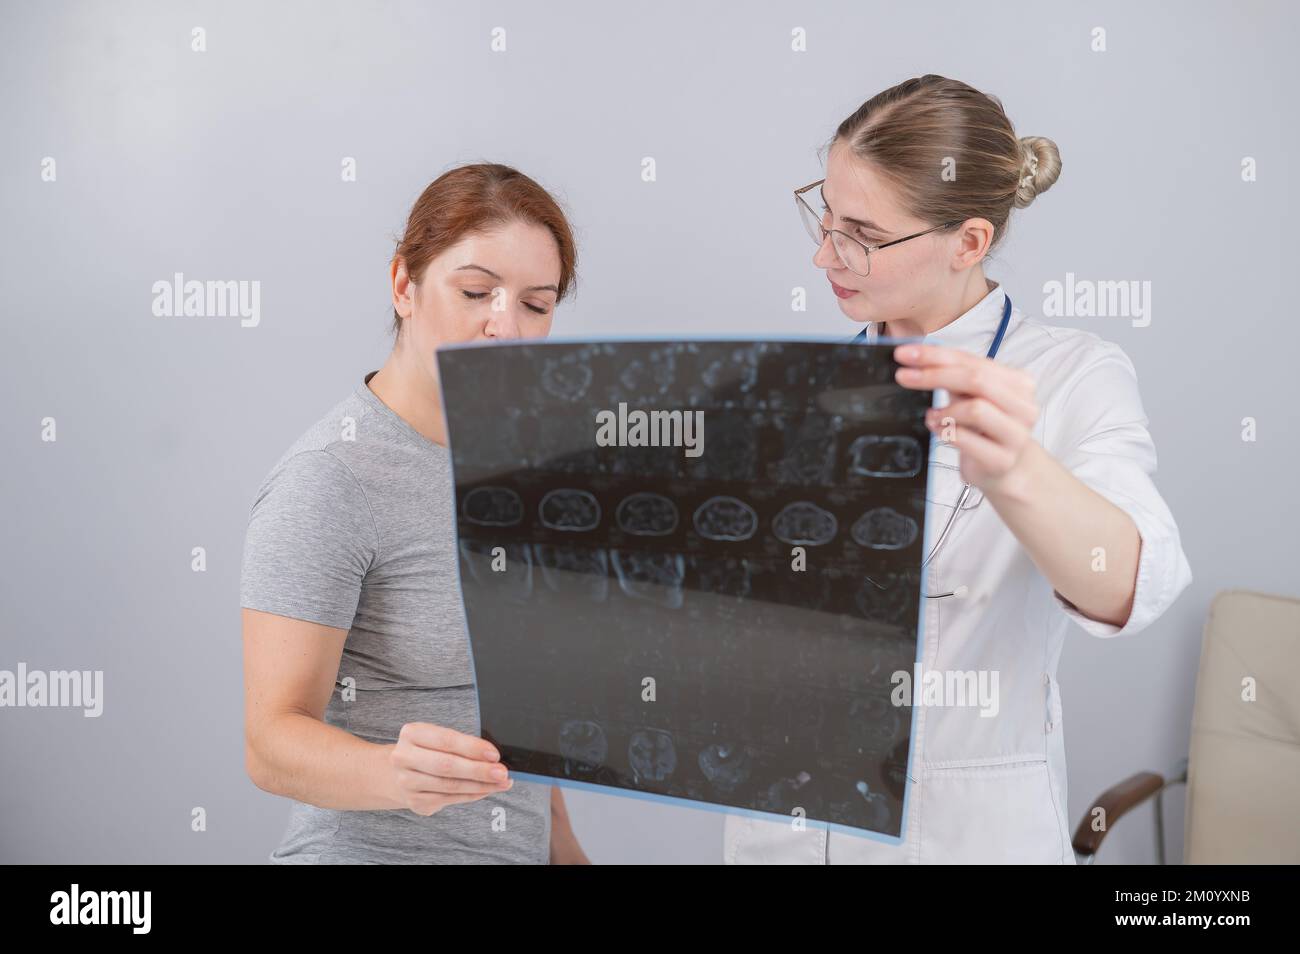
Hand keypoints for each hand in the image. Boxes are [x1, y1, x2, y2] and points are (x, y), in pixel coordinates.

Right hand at [389, 722, 512, 815]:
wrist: (395, 773)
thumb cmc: (426, 750)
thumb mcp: (436, 738)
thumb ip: (461, 744)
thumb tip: (493, 757)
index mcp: (411, 733)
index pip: (446, 740)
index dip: (472, 748)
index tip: (494, 754)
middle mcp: (404, 758)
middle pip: (447, 766)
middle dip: (479, 770)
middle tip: (502, 772)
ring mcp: (407, 782)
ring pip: (450, 786)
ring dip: (481, 785)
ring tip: (502, 783)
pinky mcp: (415, 802)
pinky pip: (450, 799)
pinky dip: (472, 795)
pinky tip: (487, 790)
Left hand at [892, 342, 1039, 494]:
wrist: (1003, 469)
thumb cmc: (984, 428)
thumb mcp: (970, 396)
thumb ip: (952, 376)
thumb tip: (915, 357)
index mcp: (1018, 382)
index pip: (973, 360)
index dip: (936, 355)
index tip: (905, 354)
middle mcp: (1024, 406)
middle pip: (976, 380)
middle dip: (934, 375)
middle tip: (904, 376)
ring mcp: (1016, 435)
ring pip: (975, 409)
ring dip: (945, 410)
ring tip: (931, 416)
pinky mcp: (1002, 460)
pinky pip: (967, 440)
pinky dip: (945, 432)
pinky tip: (938, 430)